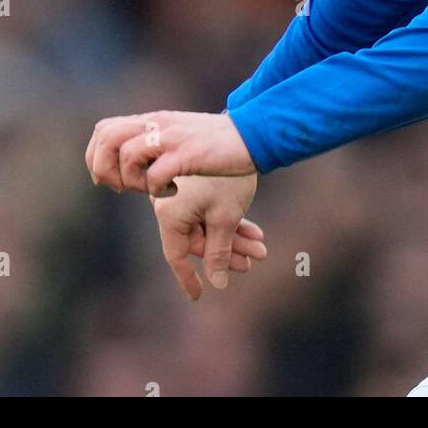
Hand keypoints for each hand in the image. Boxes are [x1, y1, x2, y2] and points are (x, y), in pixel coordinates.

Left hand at [86, 110, 255, 196]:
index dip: (96, 157)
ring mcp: (173, 137)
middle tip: (123, 189)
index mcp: (154, 120)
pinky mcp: (189, 153)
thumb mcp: (181, 136)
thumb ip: (156, 144)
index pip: (104, 129)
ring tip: (151, 190)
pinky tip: (173, 192)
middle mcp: (158, 124)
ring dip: (131, 179)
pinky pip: (157, 172)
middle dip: (105, 168)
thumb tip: (131, 161)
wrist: (254, 133)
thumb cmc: (218, 142)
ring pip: (127, 153)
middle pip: (107, 137)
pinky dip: (156, 188)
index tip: (109, 180)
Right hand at [153, 174, 265, 299]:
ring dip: (231, 237)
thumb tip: (217, 284)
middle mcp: (167, 201)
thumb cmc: (229, 175)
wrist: (238, 133)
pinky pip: (204, 207)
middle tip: (256, 259)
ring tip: (260, 246)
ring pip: (202, 223)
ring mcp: (178, 189)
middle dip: (227, 251)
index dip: (188, 278)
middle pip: (194, 237)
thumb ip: (219, 253)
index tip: (198, 295)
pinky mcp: (189, 178)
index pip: (176, 254)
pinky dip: (226, 220)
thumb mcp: (226, 217)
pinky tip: (253, 230)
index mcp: (168, 212)